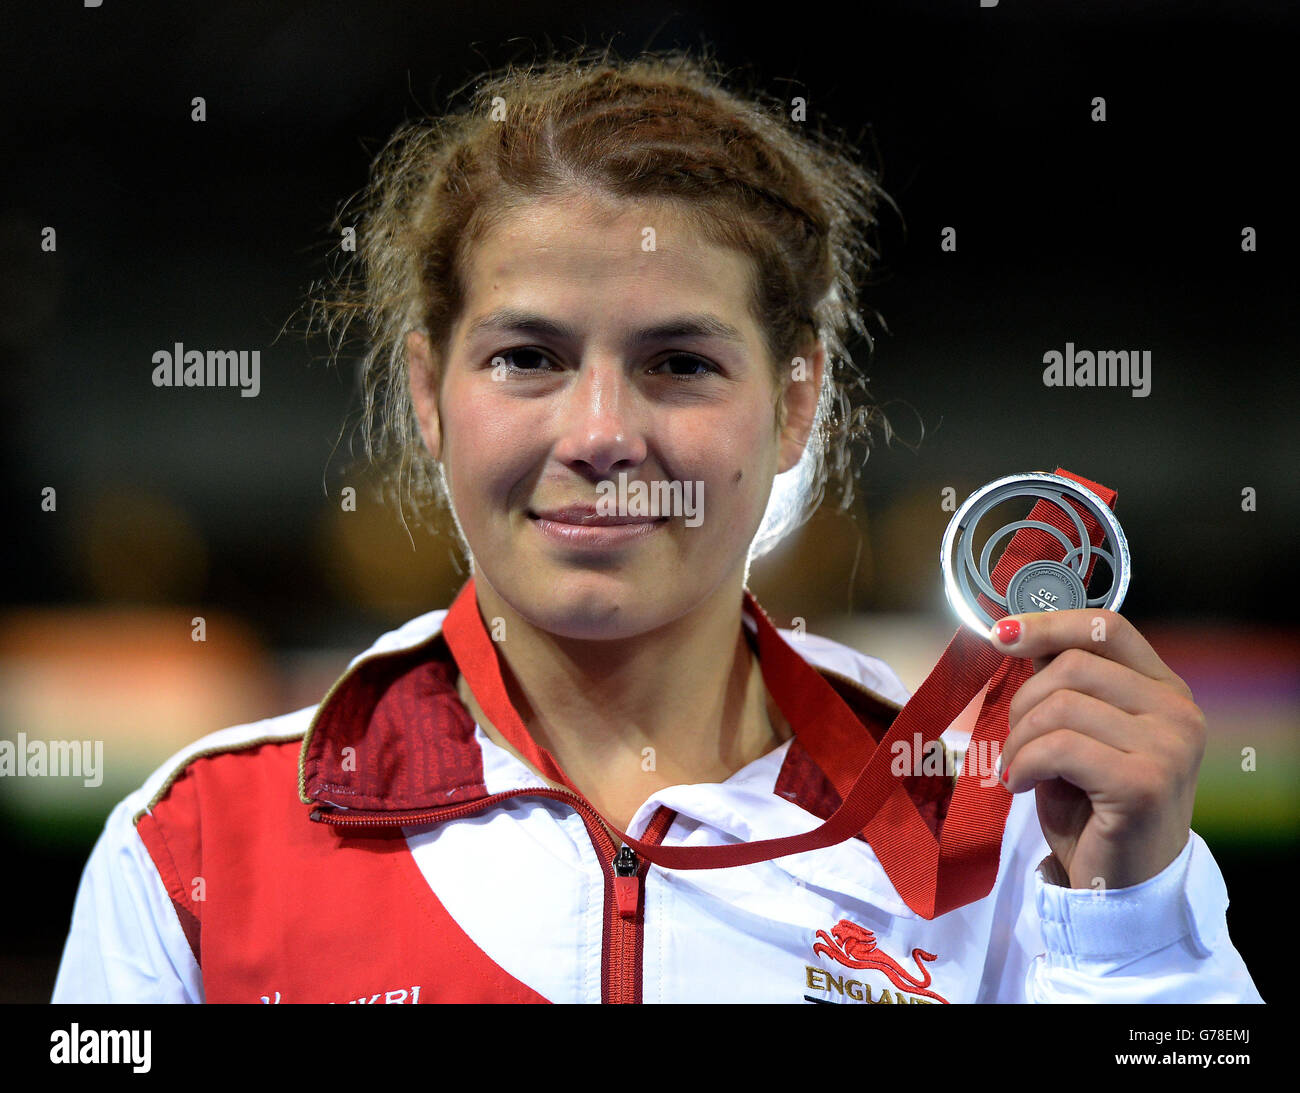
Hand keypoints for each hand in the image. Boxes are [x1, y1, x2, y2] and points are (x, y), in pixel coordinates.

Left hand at [994, 609, 1205, 890]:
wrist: (1117, 884)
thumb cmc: (1092, 806)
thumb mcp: (1078, 732)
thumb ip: (1064, 686)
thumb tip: (1018, 633)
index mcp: (1165, 690)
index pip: (1107, 627)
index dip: (1049, 623)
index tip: (1001, 633)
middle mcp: (1178, 712)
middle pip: (1073, 666)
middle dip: (1023, 701)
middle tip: (1014, 742)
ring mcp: (1169, 747)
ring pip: (1060, 706)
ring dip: (1019, 740)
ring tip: (1016, 769)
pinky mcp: (1144, 782)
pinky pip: (1058, 747)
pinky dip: (1023, 764)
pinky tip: (1020, 784)